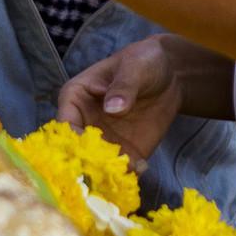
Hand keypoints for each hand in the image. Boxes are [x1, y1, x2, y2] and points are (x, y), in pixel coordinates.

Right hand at [57, 36, 182, 170]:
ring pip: (98, 166)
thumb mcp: (135, 67)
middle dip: (88, 164)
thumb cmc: (143, 61)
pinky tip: (143, 166)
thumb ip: (123, 86)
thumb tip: (112, 108)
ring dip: (109, 173)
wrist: (170, 75)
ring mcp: (104, 141)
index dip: (72, 139)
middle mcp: (84, 124)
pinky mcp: (125, 153)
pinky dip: (129, 173)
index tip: (88, 150)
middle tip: (107, 168)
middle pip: (77, 152)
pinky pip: (122, 170)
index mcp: (75, 98)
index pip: (64, 123)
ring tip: (130, 167)